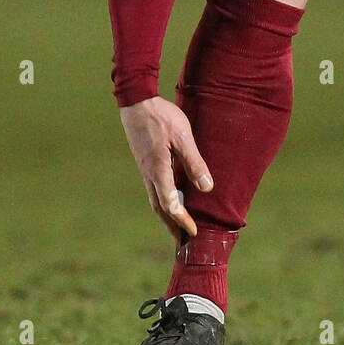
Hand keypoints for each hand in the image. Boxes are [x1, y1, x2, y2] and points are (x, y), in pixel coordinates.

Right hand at [119, 97, 212, 240]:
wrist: (137, 103)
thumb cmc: (161, 118)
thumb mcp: (182, 137)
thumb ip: (194, 162)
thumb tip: (206, 187)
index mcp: (158, 171)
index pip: (170, 204)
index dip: (182, 220)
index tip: (193, 232)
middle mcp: (149, 174)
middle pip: (160, 208)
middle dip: (172, 226)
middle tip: (183, 242)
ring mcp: (144, 169)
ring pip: (155, 199)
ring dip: (166, 215)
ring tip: (177, 227)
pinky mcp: (144, 163)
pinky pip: (153, 189)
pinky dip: (163, 201)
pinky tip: (170, 199)